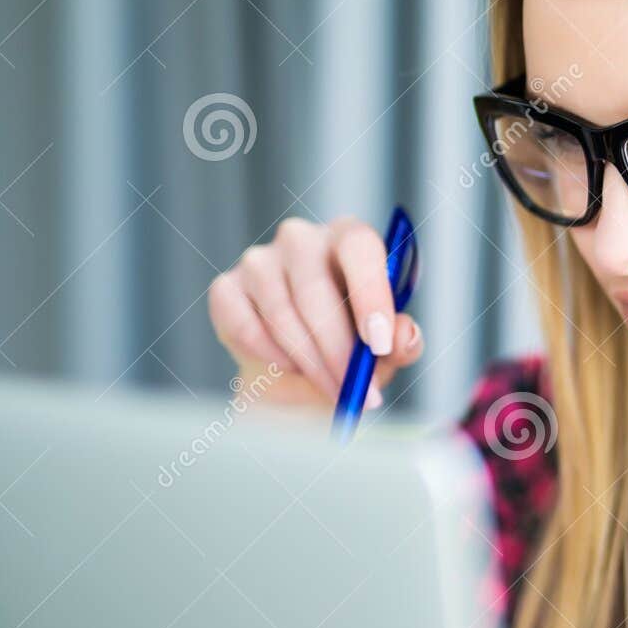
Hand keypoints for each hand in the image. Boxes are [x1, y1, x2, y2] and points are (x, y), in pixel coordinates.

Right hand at [207, 216, 423, 410]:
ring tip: (333, 389)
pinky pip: (247, 328)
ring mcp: (259, 261)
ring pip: (282, 313)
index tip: (378, 344)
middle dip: (337, 349)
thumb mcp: (384, 349)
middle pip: (316, 289)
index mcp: (348, 238)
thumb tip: (402, 335)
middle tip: (354, 389)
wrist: (297, 376)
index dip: (369, 293)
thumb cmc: (349, 347)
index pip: (358, 246)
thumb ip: (402, 341)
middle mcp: (301, 239)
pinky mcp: (226, 289)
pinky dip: (272, 358)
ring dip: (310, 362)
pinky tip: (291, 368)